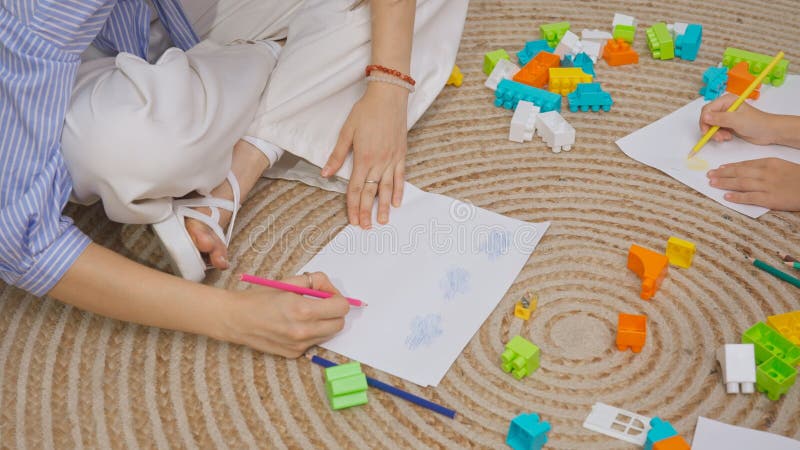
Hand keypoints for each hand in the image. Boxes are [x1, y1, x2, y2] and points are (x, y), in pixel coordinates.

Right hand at [221, 272, 349, 357]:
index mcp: (303, 309)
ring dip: (324, 323)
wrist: (235, 319)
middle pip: (339, 324)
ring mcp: (299, 345)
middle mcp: (304, 331)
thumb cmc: (259, 298)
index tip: (328, 294)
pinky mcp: (294, 354)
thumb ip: (313, 281)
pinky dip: (311, 333)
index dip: (337, 297)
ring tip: (305, 313)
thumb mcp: (287, 281)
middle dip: (334, 312)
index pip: (341, 307)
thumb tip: (329, 286)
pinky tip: (294, 325)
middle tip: (320, 303)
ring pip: (328, 334)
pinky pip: (313, 342)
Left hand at [322, 83, 407, 228]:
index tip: (353, 220)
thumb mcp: (347, 131)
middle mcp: (379, 162)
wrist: (389, 96)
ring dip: (383, 206)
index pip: (356, 188)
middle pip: (371, 192)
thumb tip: (326, 173)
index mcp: (363, 158)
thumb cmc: (366, 111)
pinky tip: (397, 202)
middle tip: (366, 227)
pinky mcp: (401, 154)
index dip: (353, 206)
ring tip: (382, 221)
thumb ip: (337, 155)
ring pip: (387, 188)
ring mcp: (392, 159)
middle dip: (367, 211)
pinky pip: (400, 177)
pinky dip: (398, 190)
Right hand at [699, 94, 777, 144]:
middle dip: (710, 129)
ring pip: (711, 125)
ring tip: (725, 137)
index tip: (706, 131)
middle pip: (707, 118)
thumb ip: (719, 118)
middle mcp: (724, 107)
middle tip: (718, 137)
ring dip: (715, 134)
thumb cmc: (756, 122)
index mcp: (726, 101)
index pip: (707, 109)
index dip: (704, 120)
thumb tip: (704, 117)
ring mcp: (726, 116)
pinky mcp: (728, 125)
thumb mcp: (736, 120)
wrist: (769, 132)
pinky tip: (728, 137)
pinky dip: (719, 135)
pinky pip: (716, 130)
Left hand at [708, 158, 799, 209]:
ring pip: (741, 183)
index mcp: (769, 163)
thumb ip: (765, 167)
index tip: (718, 168)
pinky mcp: (770, 198)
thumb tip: (748, 170)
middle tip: (709, 175)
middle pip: (739, 172)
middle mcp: (765, 173)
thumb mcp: (782, 166)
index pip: (744, 164)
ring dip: (725, 183)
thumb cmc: (798, 177)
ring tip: (712, 183)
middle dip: (722, 174)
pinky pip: (749, 197)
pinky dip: (737, 197)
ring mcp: (767, 185)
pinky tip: (726, 196)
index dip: (729, 166)